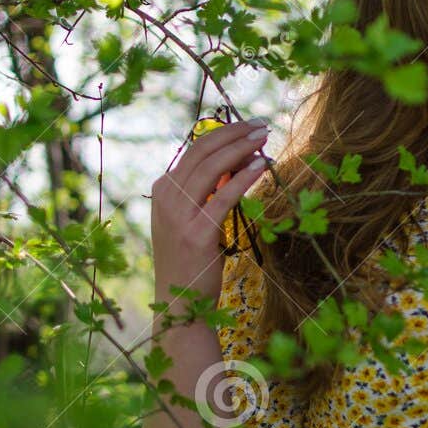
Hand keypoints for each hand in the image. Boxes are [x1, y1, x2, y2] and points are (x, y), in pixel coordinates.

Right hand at [150, 116, 268, 321]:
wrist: (180, 303)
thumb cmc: (190, 262)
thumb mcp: (191, 219)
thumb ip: (206, 192)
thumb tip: (235, 163)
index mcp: (163, 190)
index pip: (195, 150)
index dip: (224, 133)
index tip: (248, 126)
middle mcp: (166, 197)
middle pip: (203, 151)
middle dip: (235, 132)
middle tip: (262, 124)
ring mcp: (179, 215)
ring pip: (212, 167)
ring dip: (241, 147)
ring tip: (264, 138)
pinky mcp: (197, 233)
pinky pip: (223, 196)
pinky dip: (243, 176)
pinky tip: (260, 165)